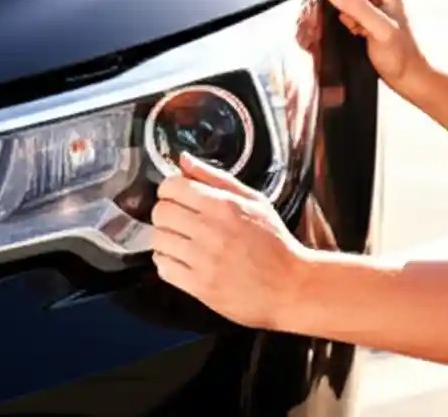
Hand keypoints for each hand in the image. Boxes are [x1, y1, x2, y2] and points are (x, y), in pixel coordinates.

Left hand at [150, 153, 309, 330]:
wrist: (289, 286)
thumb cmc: (274, 242)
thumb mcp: (254, 201)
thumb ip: (215, 177)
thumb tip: (183, 160)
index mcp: (224, 205)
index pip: (171, 187)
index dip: (171, 189)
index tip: (179, 196)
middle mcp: (210, 230)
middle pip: (160, 212)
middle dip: (167, 213)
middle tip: (181, 220)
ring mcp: (202, 260)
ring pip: (157, 240)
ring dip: (167, 239)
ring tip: (183, 242)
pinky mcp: (199, 286)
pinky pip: (162, 268)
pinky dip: (168, 262)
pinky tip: (184, 261)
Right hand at [326, 0, 430, 95]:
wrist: (412, 76)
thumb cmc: (401, 56)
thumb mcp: (380, 30)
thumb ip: (357, 8)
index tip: (342, 17)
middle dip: (338, 8)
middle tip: (352, 28)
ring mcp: (373, 1)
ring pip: (341, 2)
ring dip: (341, 19)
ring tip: (358, 33)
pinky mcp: (368, 15)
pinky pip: (346, 14)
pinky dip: (346, 25)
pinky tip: (357, 36)